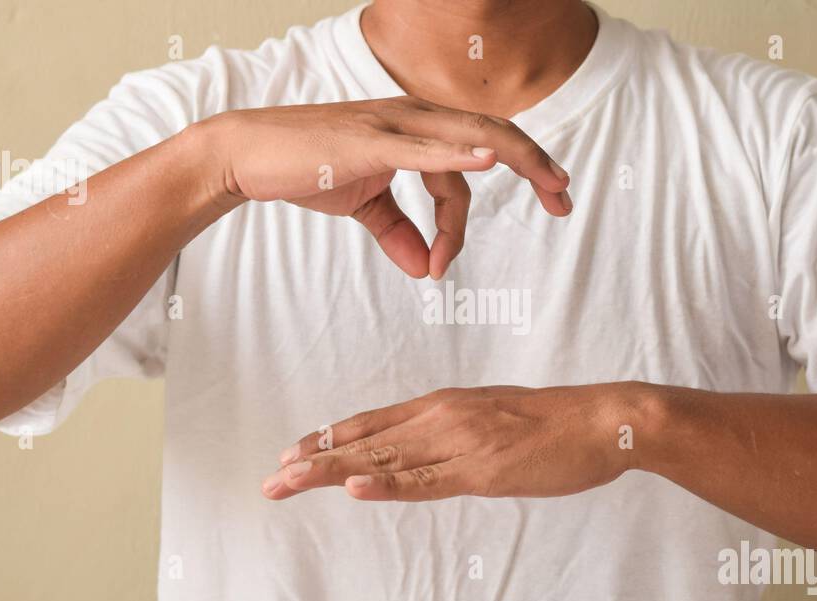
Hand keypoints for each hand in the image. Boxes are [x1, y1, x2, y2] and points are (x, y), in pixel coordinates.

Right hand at [195, 97, 571, 278]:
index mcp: (414, 130)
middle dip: (536, 163)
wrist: (248, 155)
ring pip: (469, 135)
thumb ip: (398, 232)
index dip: (511, 185)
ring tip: (552, 185)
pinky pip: (421, 147)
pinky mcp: (367, 140)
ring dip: (518, 158)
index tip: (544, 208)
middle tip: (567, 196)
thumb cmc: (306, 168)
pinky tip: (492, 159)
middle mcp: (411, 118)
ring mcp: (390, 124)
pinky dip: (460, 152)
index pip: (473, 159)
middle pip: (491, 133)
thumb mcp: (363, 205)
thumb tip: (423, 266)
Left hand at [263, 383, 646, 501]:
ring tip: (291, 481)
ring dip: (333, 473)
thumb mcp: (491, 420)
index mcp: (444, 405)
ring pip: (385, 461)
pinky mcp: (482, 470)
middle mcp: (443, 417)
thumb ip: (454, 432)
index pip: (374, 423)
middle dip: (316, 460)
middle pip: (367, 442)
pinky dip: (388, 486)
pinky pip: (427, 482)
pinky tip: (355, 489)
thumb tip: (424, 450)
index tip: (294, 453)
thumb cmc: (552, 423)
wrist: (601, 419)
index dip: (331, 439)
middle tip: (273, 478)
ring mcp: (460, 442)